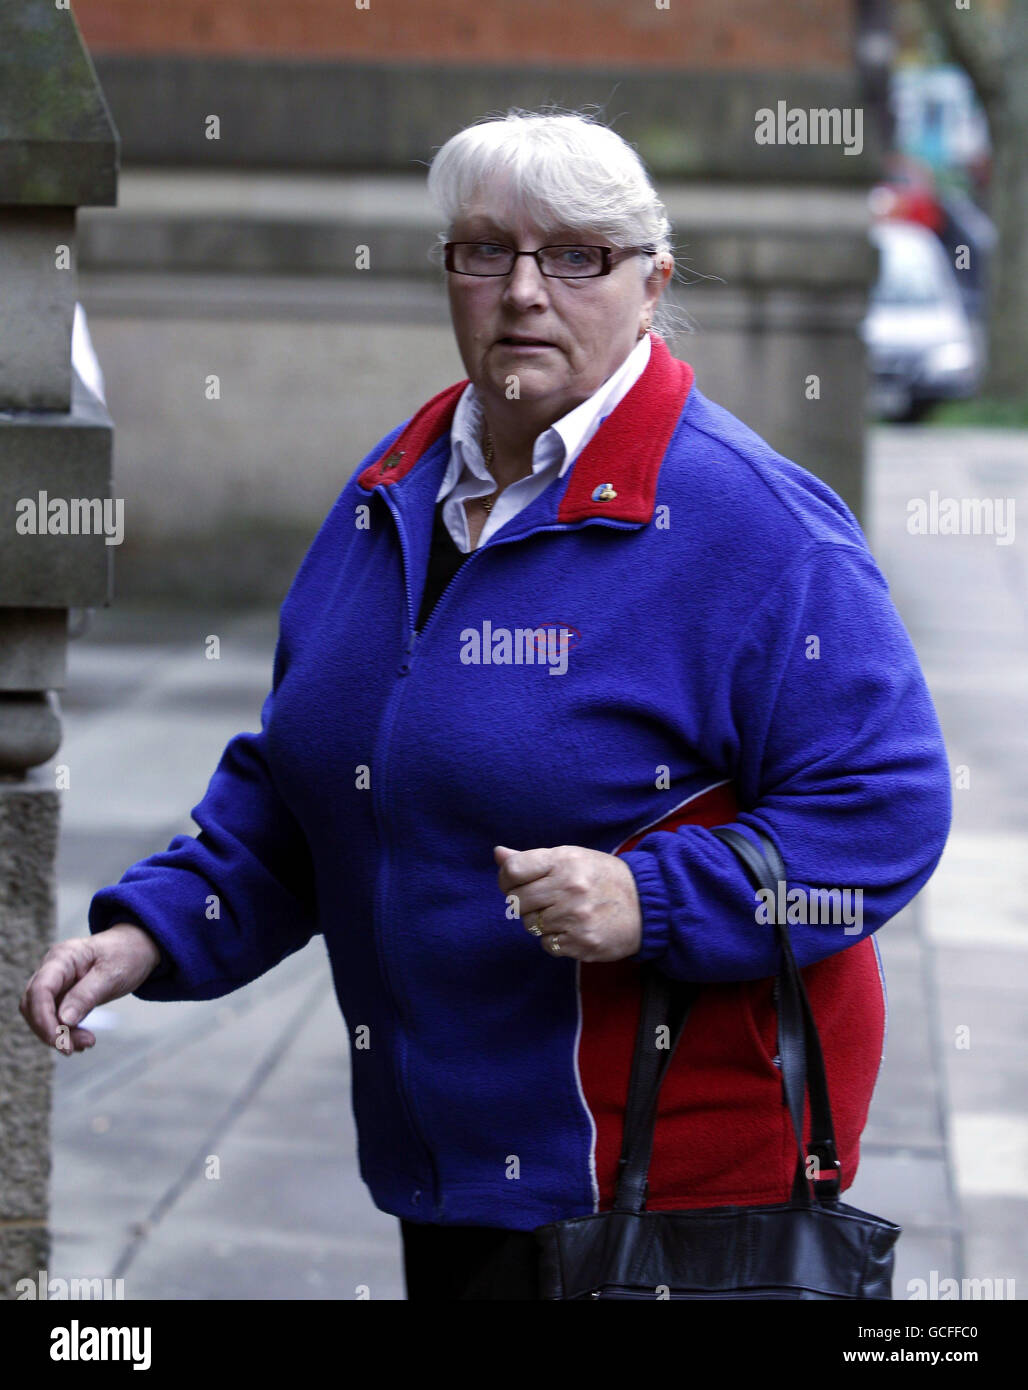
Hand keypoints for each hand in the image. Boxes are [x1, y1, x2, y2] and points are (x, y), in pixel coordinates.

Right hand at [19, 924, 162, 1053]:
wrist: (137, 948)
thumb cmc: (126, 954)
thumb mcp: (112, 974)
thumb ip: (86, 995)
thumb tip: (63, 1020)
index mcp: (62, 958)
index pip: (39, 990)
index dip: (43, 1018)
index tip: (60, 1041)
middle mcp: (53, 969)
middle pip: (33, 1005)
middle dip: (50, 1030)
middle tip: (75, 1048)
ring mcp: (56, 983)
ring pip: (42, 1015)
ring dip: (59, 1034)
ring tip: (87, 1043)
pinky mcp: (63, 995)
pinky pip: (55, 1018)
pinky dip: (66, 1032)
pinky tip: (83, 1040)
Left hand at [494, 844, 642, 961]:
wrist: (647, 904)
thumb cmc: (603, 877)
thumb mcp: (572, 858)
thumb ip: (533, 859)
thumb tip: (497, 854)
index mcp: (565, 861)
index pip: (513, 870)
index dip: (506, 879)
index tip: (513, 883)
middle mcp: (570, 887)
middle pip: (517, 901)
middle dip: (523, 903)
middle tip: (541, 901)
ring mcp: (576, 917)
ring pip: (530, 925)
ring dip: (540, 922)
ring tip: (562, 913)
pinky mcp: (583, 943)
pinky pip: (547, 945)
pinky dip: (554, 939)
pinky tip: (572, 929)